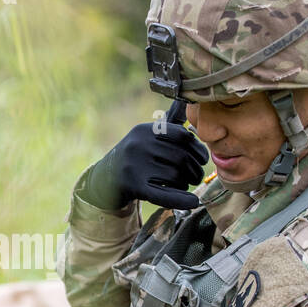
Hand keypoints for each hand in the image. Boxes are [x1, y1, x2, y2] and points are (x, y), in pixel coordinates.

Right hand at [79, 100, 208, 210]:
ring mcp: (134, 166)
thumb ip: (168, 127)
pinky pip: (163, 194)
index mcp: (145, 130)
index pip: (182, 136)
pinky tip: (193, 202)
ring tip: (184, 185)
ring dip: (185, 183)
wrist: (104, 179)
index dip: (198, 149)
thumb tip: (192, 104)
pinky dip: (181, 200)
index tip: (203, 159)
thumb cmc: (134, 157)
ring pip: (175, 176)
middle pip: (181, 158)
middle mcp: (138, 145)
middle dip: (194, 170)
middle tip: (196, 176)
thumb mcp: (145, 137)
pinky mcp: (133, 187)